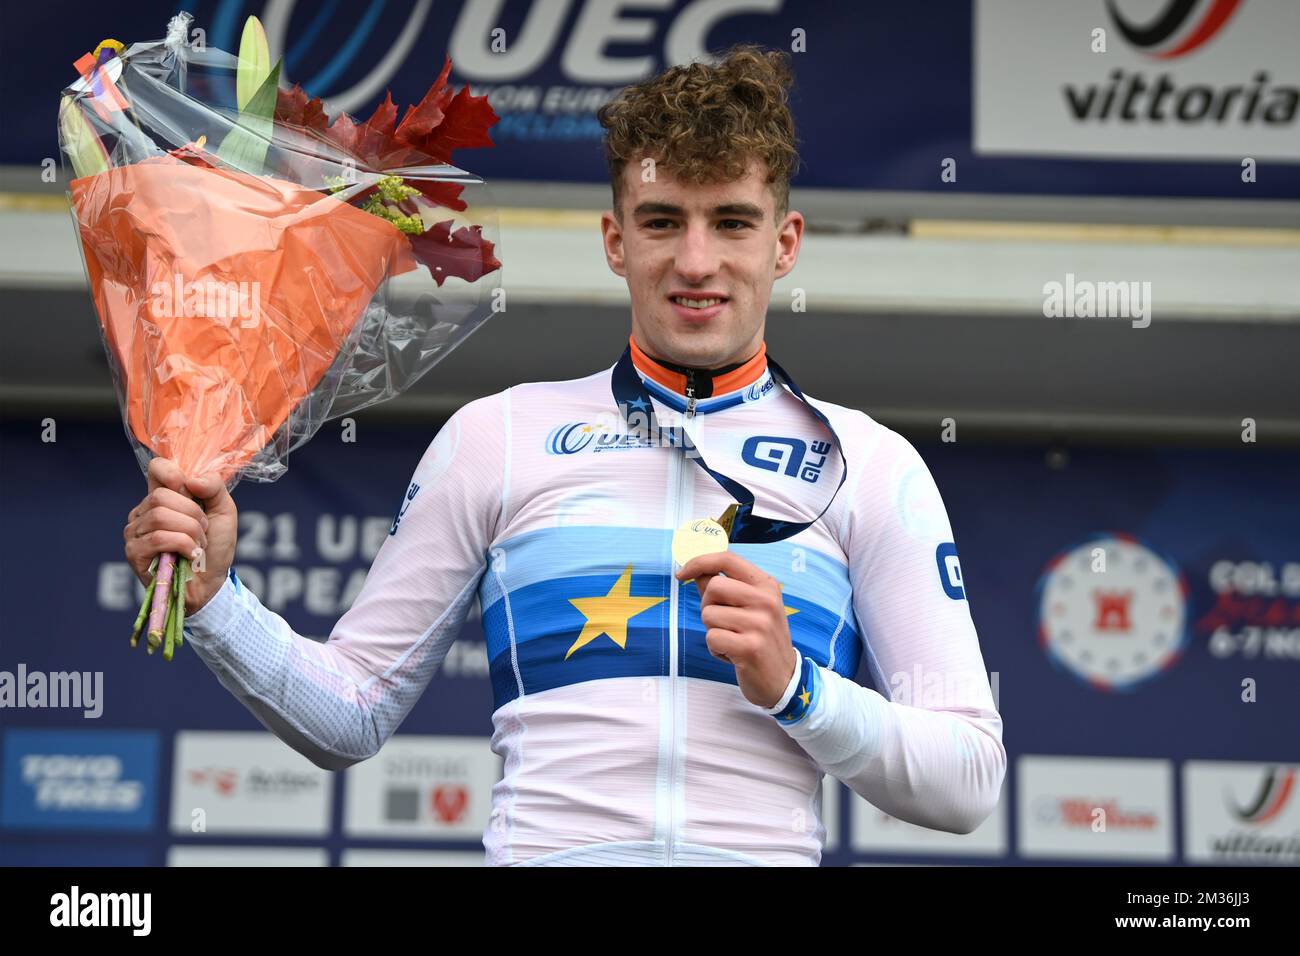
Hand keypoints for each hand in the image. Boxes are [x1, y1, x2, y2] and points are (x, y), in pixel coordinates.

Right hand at [123, 458, 237, 613]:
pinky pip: (159, 538)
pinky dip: (183, 544)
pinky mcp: (134, 553)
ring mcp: (135, 532)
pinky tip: (190, 554)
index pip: (157, 468)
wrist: (212, 584)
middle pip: (161, 496)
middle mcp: (143, 512)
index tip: (192, 490)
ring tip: (198, 545)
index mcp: (163, 497)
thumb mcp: (224, 512)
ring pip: (160, 516)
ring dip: (190, 531)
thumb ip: (213, 488)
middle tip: (203, 531)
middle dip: (193, 514)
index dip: (173, 473)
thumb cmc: (214, 547)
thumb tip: (190, 480)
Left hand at [675, 551, 798, 708]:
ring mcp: (760, 624)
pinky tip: (733, 655)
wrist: (784, 679)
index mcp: (767, 586)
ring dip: (713, 630)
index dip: (699, 562)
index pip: (727, 559)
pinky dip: (715, 649)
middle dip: (707, 605)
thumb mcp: (751, 608)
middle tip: (722, 622)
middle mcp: (766, 601)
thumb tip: (695, 570)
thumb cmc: (761, 639)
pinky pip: (711, 638)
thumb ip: (724, 587)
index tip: (681, 573)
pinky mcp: (750, 647)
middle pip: (713, 587)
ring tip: (732, 640)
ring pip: (709, 614)